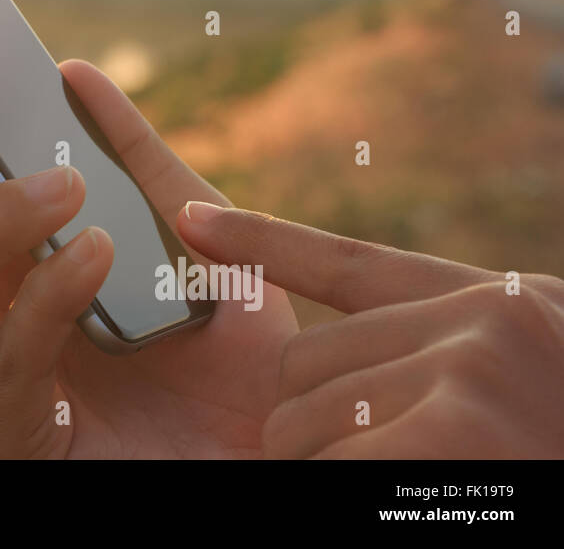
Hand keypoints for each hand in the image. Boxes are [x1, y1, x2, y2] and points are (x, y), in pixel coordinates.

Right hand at [0, 20, 298, 457]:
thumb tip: (76, 73)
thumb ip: (142, 166)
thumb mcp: (202, 241)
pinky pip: (6, 368)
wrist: (288, 461)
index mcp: (8, 268)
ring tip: (64, 184)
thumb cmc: (233, 363)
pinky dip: (46, 300)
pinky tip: (98, 255)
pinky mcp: (13, 444)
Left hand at [176, 203, 563, 457]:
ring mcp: (470, 376)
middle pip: (303, 370)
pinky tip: (433, 496)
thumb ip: (436, 353)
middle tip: (397, 466)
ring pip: (300, 426)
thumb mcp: (520, 370)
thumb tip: (316, 359)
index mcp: (496, 306)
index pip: (349, 264)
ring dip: (331, 471)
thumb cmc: (563, 432)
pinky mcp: (452, 432)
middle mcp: (482, 322)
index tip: (188, 218)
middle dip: (314, 433)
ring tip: (431, 483)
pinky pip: (329, 465)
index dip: (261, 242)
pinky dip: (354, 491)